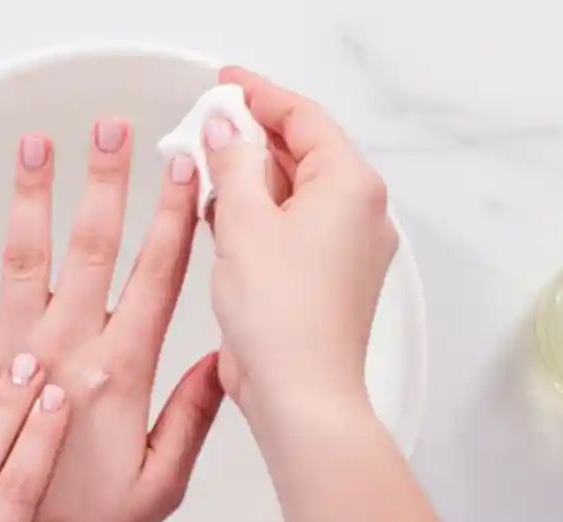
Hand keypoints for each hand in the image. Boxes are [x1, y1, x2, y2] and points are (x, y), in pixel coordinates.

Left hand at [0, 120, 223, 521]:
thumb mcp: (161, 489)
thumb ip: (193, 417)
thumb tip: (223, 359)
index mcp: (118, 373)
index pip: (157, 276)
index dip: (174, 216)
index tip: (184, 168)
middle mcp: (63, 350)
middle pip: (92, 246)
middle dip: (105, 180)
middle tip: (110, 129)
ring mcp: (9, 354)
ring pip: (24, 254)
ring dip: (32, 194)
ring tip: (37, 144)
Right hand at [202, 67, 397, 414]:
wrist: (302, 396)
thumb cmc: (283, 318)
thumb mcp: (243, 222)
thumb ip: (231, 162)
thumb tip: (223, 126)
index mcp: (351, 186)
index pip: (304, 118)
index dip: (259, 96)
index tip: (224, 84)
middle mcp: (360, 213)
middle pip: (304, 152)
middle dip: (251, 137)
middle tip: (203, 124)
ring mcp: (348, 249)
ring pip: (296, 192)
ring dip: (251, 177)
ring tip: (203, 166)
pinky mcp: (328, 279)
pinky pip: (294, 228)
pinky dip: (260, 214)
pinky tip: (220, 214)